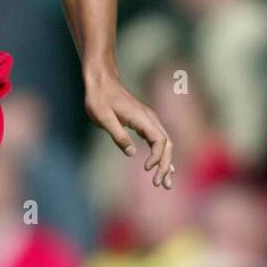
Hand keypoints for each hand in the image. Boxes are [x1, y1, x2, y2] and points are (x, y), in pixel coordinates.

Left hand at [84, 70, 174, 188]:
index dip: (157, 157)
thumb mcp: (103, 117)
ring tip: (166, 184)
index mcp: (142, 117)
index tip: (147, 169)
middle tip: (160, 184)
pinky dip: (162, 156)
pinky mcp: (145, 123)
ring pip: (165, 144)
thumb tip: (132, 153)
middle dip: (165, 165)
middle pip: (167, 144)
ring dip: (166, 163)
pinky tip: (164, 169)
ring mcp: (149, 120)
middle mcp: (150, 118)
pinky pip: (158, 141)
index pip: (160, 140)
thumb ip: (118, 135)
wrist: (101, 82)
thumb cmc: (99, 99)